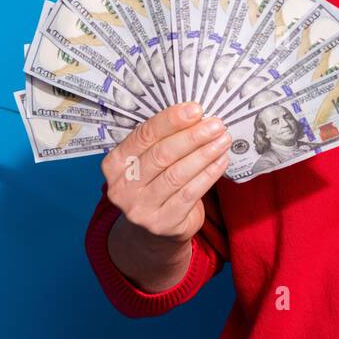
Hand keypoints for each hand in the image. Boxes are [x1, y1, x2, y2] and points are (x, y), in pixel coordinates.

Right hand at [100, 103, 231, 288]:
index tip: (195, 109)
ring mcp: (141, 208)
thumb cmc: (155, 183)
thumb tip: (195, 114)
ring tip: (223, 139)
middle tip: (216, 124)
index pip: (143, 136)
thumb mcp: (148, 161)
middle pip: (162, 155)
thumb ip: (163, 139)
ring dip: (204, 154)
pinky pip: (190, 193)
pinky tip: (221, 160)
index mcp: (115, 164)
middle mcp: (122, 187)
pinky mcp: (163, 223)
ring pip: (177, 174)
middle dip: (192, 136)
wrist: (154, 229)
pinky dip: (209, 174)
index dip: (171, 121)